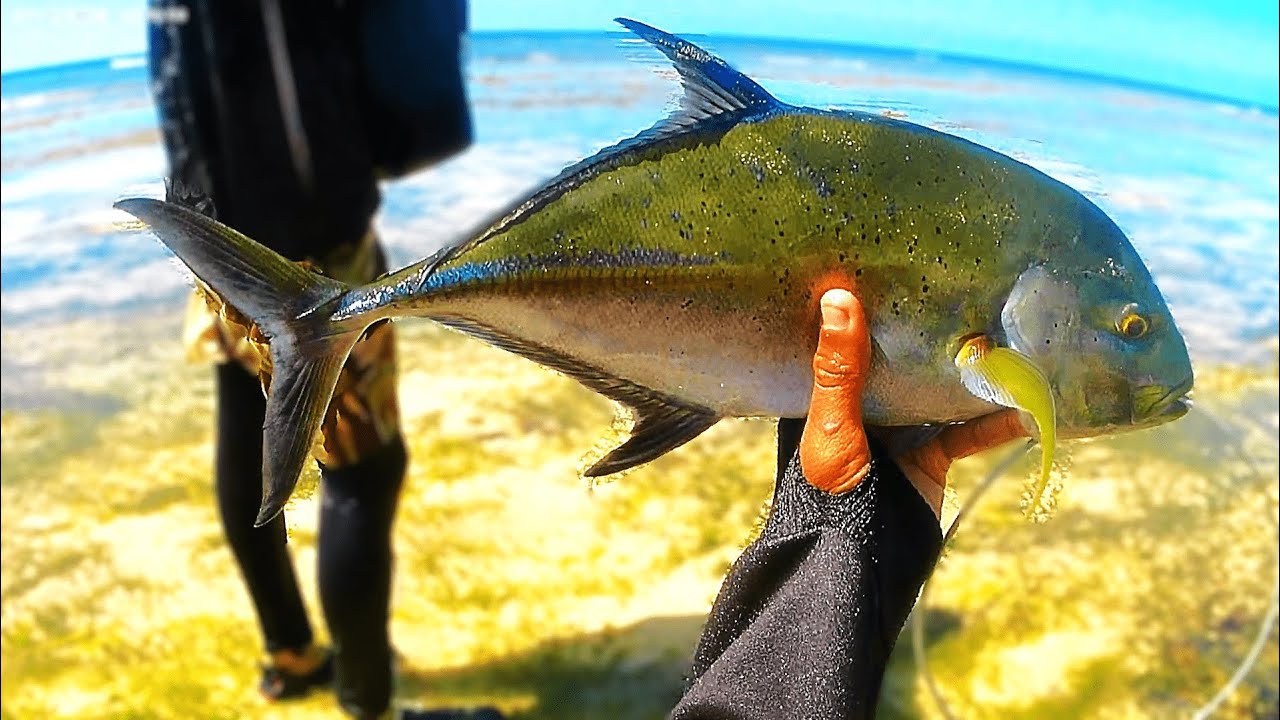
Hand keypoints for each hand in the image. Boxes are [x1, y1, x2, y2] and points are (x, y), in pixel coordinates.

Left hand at [800, 289, 1027, 516]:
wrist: (856, 566)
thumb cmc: (828, 496)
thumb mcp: (830, 429)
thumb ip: (838, 371)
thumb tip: (839, 297)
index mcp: (822, 400)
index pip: (838, 345)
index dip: (858, 311)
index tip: (885, 268)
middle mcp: (858, 411)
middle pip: (894, 362)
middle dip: (921, 334)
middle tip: (957, 287)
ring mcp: (895, 433)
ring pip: (934, 391)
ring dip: (964, 372)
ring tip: (999, 335)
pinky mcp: (928, 458)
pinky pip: (964, 431)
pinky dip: (993, 420)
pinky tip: (1024, 404)